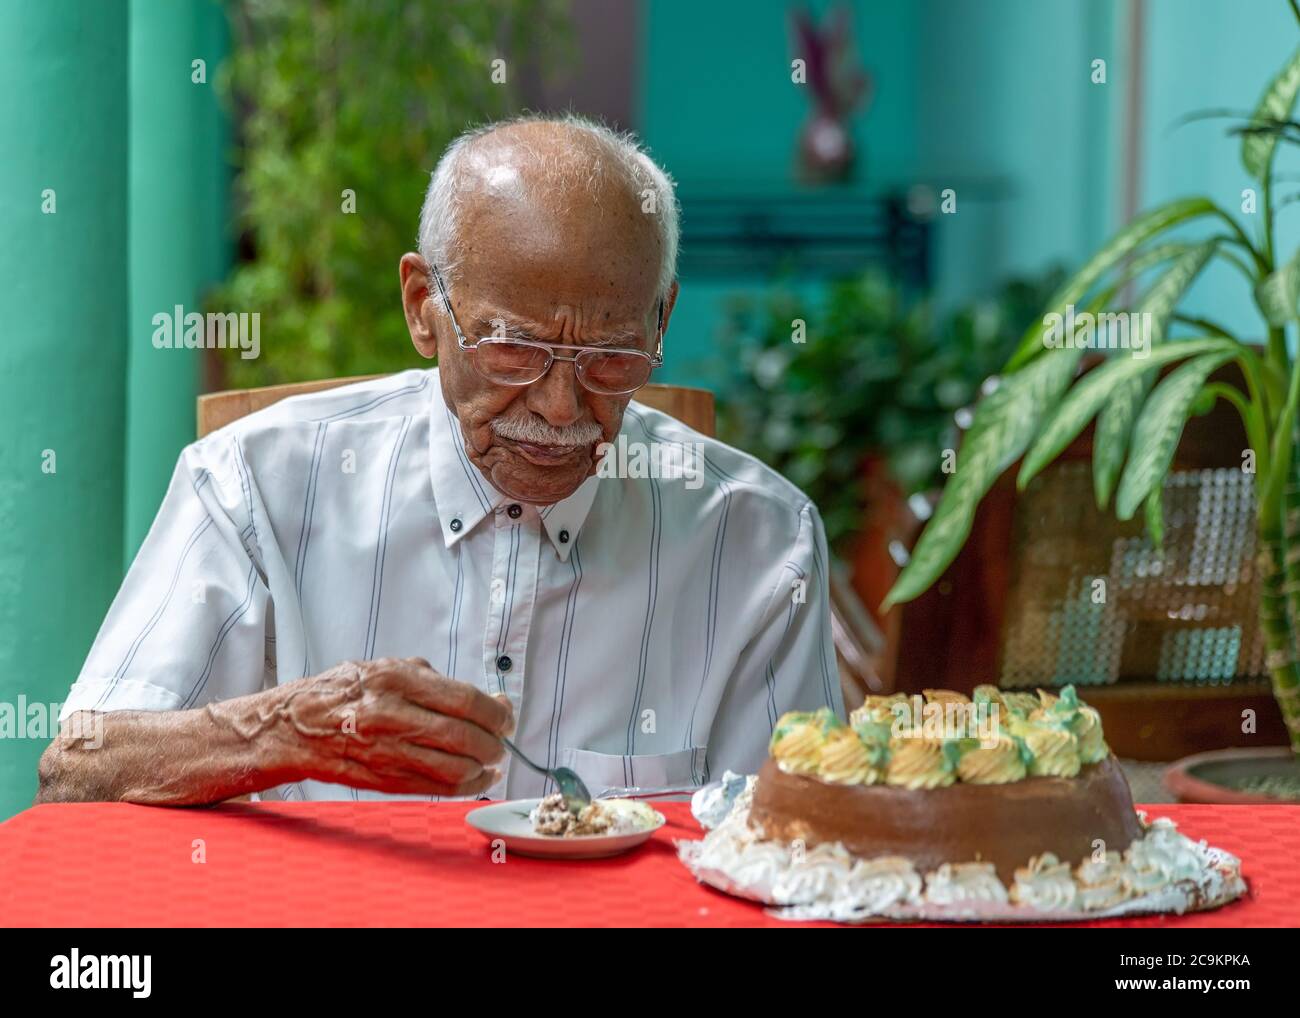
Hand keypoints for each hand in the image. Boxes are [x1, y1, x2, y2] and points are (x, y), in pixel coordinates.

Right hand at [274, 657, 513, 796]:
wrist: (294, 726)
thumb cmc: (344, 693)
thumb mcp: (387, 667)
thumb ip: (433, 680)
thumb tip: (485, 699)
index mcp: (396, 680)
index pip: (464, 700)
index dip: (496, 712)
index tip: (506, 715)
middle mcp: (391, 716)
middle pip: (464, 737)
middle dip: (494, 743)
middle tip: (502, 742)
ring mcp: (386, 751)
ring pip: (454, 768)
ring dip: (483, 769)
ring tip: (492, 764)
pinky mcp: (382, 780)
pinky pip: (434, 788)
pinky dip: (463, 787)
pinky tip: (475, 779)